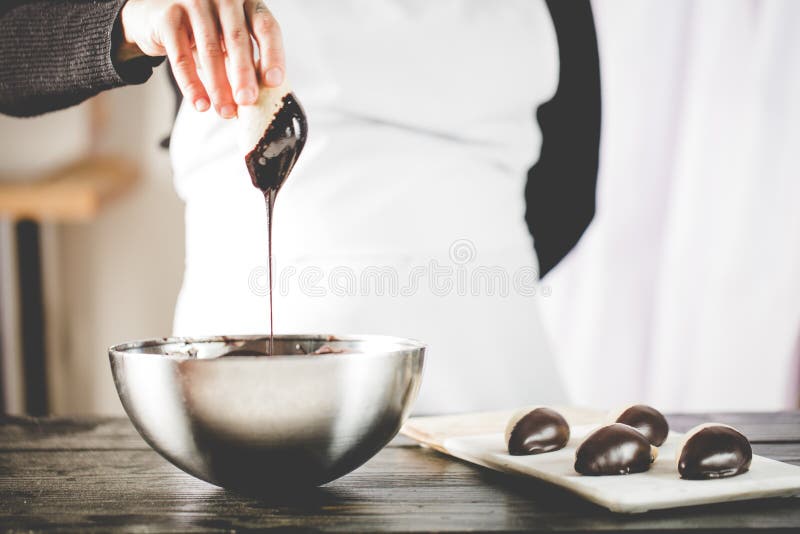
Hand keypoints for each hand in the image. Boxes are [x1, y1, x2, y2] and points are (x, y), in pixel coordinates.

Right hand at [118, 0, 284, 117]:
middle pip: (238, 39)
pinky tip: (200, 104)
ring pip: (210, 50)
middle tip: (248, 102)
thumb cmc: (203, 32)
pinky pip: (181, 57)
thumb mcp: (229, 38)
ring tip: (225, 111)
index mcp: (246, 2)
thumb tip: (260, 99)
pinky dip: (191, 84)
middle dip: (244, 75)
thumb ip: (246, 58)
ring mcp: (194, 2)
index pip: (266, 28)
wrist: (155, 15)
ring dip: (219, 86)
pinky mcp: (169, 16)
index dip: (273, 55)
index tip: (275, 82)